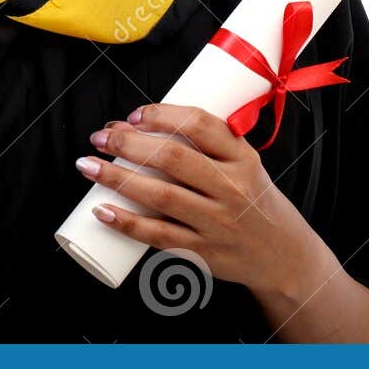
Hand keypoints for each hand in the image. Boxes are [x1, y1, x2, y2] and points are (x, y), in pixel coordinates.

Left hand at [74, 102, 322, 300]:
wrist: (281, 253)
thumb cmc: (251, 199)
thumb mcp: (243, 163)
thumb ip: (206, 142)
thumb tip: (138, 125)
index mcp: (242, 157)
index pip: (200, 124)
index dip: (162, 115)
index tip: (135, 114)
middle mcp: (231, 187)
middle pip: (172, 158)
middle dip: (128, 144)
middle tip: (99, 138)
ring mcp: (217, 221)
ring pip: (160, 196)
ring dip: (117, 178)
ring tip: (87, 166)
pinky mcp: (203, 250)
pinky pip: (158, 235)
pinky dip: (127, 223)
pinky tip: (102, 210)